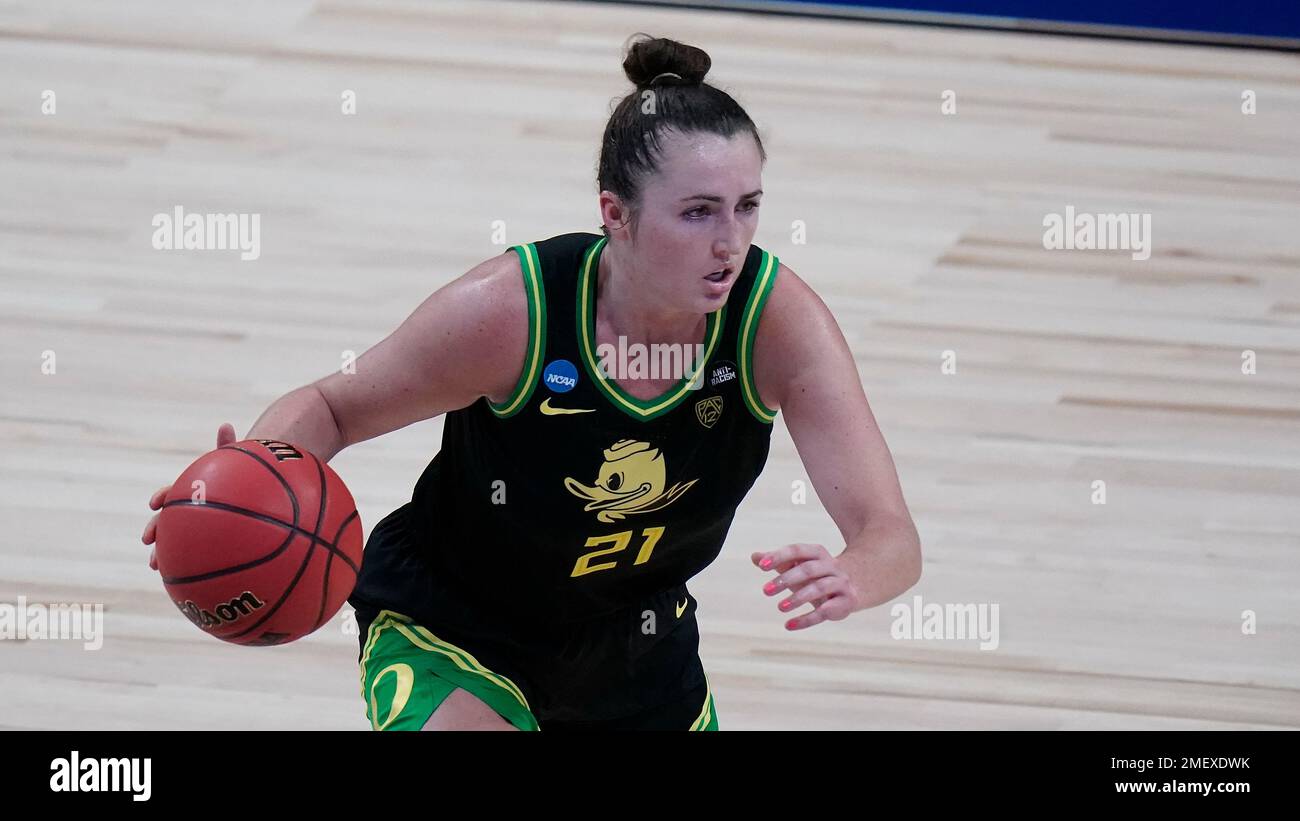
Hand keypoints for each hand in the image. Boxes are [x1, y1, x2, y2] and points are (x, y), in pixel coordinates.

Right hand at [142, 423, 237, 569]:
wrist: (252, 495)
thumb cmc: (242, 476)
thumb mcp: (237, 461)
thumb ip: (228, 447)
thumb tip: (225, 424)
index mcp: (193, 490)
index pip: (173, 492)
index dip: (163, 496)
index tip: (155, 502)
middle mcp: (189, 510)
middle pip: (167, 520)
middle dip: (155, 529)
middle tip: (147, 538)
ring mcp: (195, 528)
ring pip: (175, 541)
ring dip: (162, 553)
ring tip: (156, 565)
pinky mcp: (205, 545)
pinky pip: (194, 557)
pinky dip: (186, 566)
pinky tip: (184, 581)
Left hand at [752, 543, 859, 630]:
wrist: (850, 589)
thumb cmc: (815, 577)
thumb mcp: (797, 567)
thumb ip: (777, 562)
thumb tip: (754, 556)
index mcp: (817, 553)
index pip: (797, 550)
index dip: (779, 556)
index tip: (762, 566)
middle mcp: (831, 565)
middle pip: (808, 569)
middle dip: (786, 579)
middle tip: (765, 591)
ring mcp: (841, 583)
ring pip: (819, 588)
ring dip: (798, 598)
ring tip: (780, 607)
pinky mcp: (846, 602)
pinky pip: (826, 611)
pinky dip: (806, 619)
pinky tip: (789, 625)